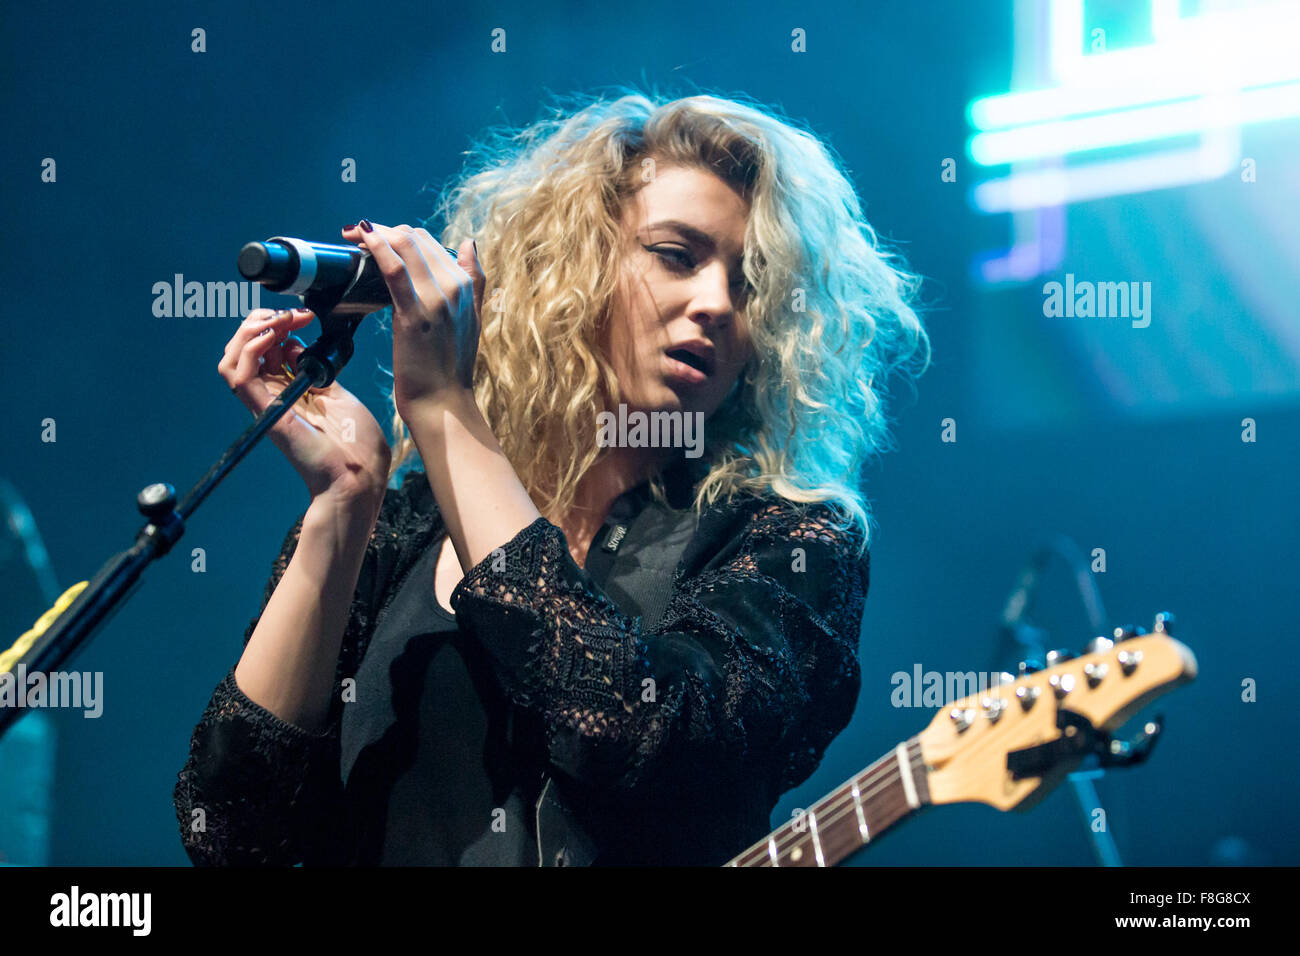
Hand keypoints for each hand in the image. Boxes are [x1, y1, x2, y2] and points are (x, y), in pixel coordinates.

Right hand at [218, 307, 391, 506]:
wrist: (360, 473)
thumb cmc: (356, 443)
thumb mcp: (336, 394)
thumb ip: (315, 370)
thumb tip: (296, 346)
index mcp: (289, 392)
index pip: (263, 351)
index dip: (276, 325)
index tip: (303, 315)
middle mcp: (273, 396)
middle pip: (244, 351)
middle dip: (262, 322)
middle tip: (291, 314)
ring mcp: (267, 405)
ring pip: (232, 360)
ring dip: (251, 331)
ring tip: (278, 322)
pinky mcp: (267, 412)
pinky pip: (239, 377)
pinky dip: (250, 350)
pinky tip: (272, 337)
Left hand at [340, 221, 484, 414]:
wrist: (443, 403)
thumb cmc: (449, 368)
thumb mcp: (471, 319)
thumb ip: (474, 281)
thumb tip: (470, 243)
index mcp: (467, 286)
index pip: (431, 243)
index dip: (401, 234)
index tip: (377, 238)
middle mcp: (455, 287)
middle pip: (416, 238)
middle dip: (384, 230)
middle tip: (358, 236)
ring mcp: (436, 299)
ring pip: (405, 244)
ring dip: (375, 232)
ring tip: (353, 236)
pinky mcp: (414, 314)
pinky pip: (395, 268)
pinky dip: (377, 246)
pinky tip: (362, 238)